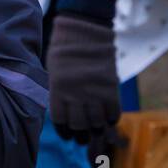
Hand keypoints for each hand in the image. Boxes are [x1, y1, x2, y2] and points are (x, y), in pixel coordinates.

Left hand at [46, 14, 120, 144]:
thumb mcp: (53, 70)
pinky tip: (108, 118)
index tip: (68, 135)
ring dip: (97, 129)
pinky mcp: (111, 88)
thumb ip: (58, 91)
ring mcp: (94, 92)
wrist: (85, 30)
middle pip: (79, 126)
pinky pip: (113, 114)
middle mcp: (75, 94)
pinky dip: (111, 120)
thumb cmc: (64, 48)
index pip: (60, 121)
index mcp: (57, 90)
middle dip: (81, 135)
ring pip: (97, 124)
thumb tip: (65, 112)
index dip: (64, 131)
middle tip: (84, 136)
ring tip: (96, 129)